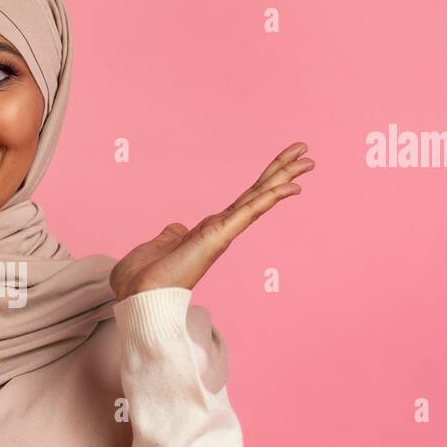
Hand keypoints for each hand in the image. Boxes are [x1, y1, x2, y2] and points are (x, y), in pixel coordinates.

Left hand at [110, 142, 313, 300]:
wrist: (138, 295)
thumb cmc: (143, 278)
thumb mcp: (160, 245)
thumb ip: (172, 235)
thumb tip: (177, 228)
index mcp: (208, 230)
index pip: (243, 200)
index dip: (263, 182)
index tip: (283, 164)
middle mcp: (220, 230)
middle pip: (257, 193)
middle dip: (282, 171)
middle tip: (305, 151)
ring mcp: (222, 233)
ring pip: (258, 198)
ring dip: (283, 177)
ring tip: (308, 159)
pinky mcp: (218, 237)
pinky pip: (248, 212)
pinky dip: (270, 198)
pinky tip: (291, 187)